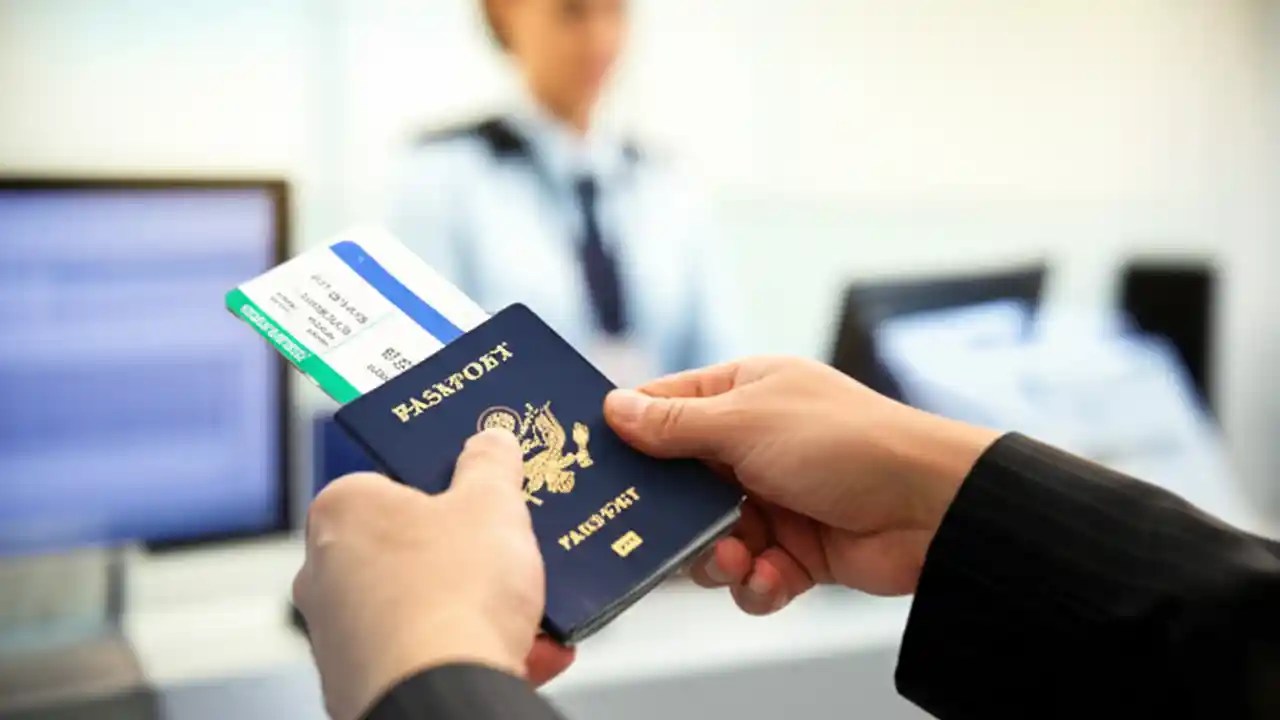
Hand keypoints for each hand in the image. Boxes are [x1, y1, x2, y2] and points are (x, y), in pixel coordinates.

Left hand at [293, 430, 574, 719]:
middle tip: (511, 553)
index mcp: (343, 511)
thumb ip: (491, 464)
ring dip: (479, 609)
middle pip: (410, 547)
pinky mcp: (360, 684)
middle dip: (468, 555)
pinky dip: (472, 653)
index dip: (445, 488)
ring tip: (533, 612)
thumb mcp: (493, 504)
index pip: (391, 482)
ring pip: (423, 606)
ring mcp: (339, 634)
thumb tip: (491, 441)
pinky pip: (427, 656)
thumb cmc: (453, 596)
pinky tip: (528, 654)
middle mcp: (325, 571)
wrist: (442, 697)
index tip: (483, 495)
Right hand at [604, 357, 998, 612]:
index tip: (591, 463)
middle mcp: (754, 445)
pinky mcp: (796, 552)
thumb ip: (675, 425)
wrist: (931, 507)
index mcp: (744, 394)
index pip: (666, 408)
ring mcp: (776, 500)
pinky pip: (751, 575)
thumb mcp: (746, 422)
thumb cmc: (843, 442)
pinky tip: (772, 576)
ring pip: (710, 539)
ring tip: (737, 556)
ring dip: (716, 556)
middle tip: (652, 533)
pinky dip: (756, 582)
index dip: (629, 434)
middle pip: (680, 485)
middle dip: (671, 515)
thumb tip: (612, 408)